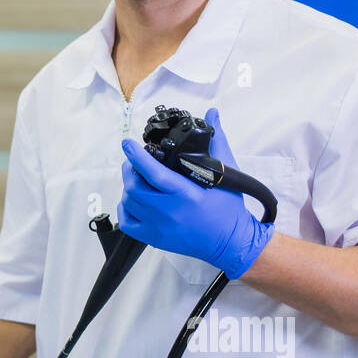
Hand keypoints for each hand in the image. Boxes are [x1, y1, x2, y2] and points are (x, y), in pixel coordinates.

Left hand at [117, 106, 272, 278]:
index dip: (137, 156)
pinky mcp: (155, 238)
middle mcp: (170, 212)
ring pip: (129, 202)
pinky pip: (128, 222)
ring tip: (137, 178)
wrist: (231, 243)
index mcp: (186, 194)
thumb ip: (217, 142)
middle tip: (135, 161)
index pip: (153, 172)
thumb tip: (212, 115)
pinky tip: (134, 200)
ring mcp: (160, 227)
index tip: (127, 143)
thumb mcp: (226, 173)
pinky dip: (126, 208)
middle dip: (130, 169)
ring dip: (128, 187)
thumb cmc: (229, 209)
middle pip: (135, 187)